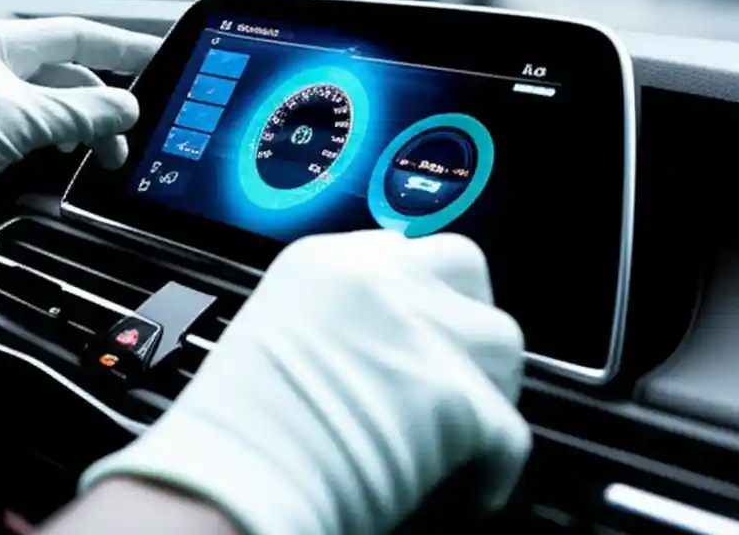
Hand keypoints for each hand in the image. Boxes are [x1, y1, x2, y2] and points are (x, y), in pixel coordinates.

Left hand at [0, 16, 159, 247]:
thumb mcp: (16, 122)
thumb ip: (78, 114)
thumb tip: (125, 108)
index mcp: (3, 42)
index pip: (80, 36)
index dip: (124, 48)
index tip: (161, 59)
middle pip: (67, 73)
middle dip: (103, 104)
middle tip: (125, 142)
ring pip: (48, 102)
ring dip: (78, 125)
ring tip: (95, 156)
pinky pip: (25, 123)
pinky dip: (50, 137)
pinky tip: (55, 155)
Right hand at [81, 230, 530, 534]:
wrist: (227, 480)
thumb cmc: (230, 434)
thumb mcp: (273, 336)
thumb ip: (334, 322)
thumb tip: (379, 352)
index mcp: (324, 263)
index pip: (402, 250)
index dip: (421, 297)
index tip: (422, 332)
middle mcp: (378, 280)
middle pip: (464, 271)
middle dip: (467, 320)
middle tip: (454, 374)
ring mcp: (420, 331)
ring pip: (501, 343)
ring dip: (489, 389)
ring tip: (462, 433)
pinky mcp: (455, 393)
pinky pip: (510, 432)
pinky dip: (493, 469)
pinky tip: (464, 488)